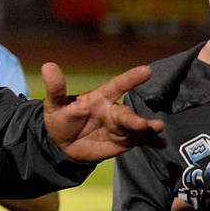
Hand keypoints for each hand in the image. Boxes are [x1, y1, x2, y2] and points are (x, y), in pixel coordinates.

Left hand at [41, 62, 164, 162]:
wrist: (63, 144)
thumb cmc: (61, 119)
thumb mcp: (54, 104)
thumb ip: (55, 88)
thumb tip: (47, 66)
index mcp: (98, 99)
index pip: (116, 86)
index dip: (130, 78)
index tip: (146, 70)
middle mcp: (113, 112)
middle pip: (126, 114)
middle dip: (136, 119)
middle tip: (143, 124)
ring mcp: (120, 127)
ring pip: (137, 127)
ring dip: (148, 128)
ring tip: (158, 130)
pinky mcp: (124, 141)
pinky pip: (140, 141)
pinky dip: (152, 142)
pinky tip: (162, 144)